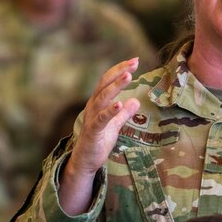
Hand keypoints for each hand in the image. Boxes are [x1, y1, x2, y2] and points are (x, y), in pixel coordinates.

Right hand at [59, 58, 141, 215]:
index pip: (108, 80)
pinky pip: (101, 119)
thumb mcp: (115, 125)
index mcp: (98, 102)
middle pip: (105, 84)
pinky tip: (120, 104)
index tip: (135, 60)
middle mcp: (93, 106)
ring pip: (103, 97)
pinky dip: (110, 111)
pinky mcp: (93, 131)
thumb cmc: (98, 141)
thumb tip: (136, 101)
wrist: (85, 161)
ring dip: (116, 86)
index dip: (120, 69)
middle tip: (135, 62)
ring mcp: (92, 117)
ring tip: (128, 76)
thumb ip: (124, 113)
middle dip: (120, 72)